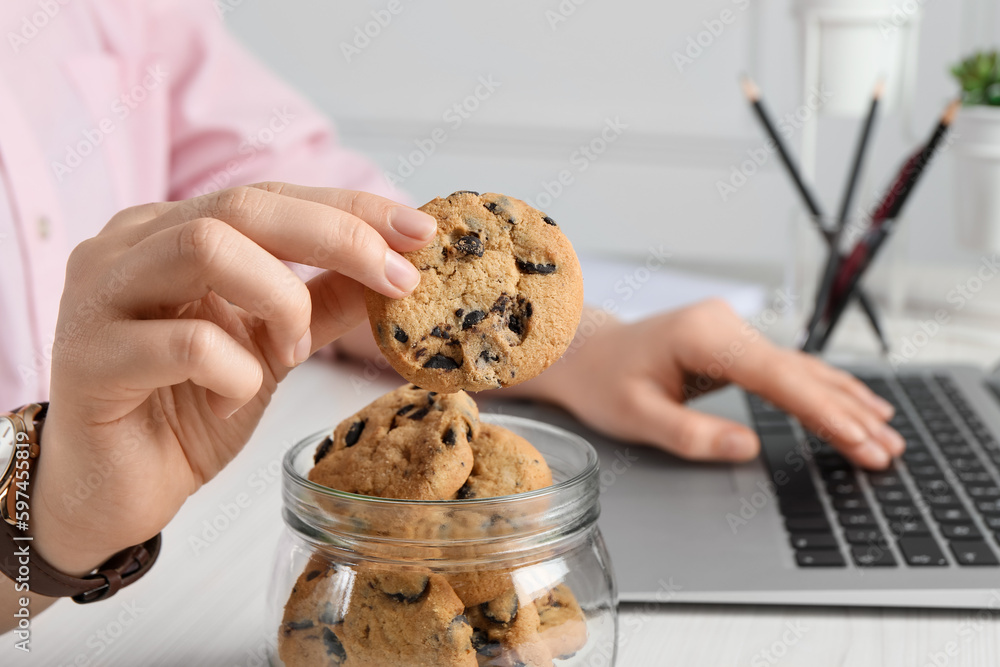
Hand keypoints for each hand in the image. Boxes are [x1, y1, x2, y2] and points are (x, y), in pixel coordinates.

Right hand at [32, 183, 435, 575]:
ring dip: (280, 301)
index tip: (420, 233)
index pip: (273, 194)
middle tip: (398, 279)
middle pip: (242, 205)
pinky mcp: (89, 358)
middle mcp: (130, 245)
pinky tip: (230, 400)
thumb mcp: (272, 347)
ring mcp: (99, 295)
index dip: (351, 209)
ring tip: (291, 352)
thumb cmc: (187, 409)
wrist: (113, 491)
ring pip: (207, 247)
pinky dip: (235, 374)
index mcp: (171, 229)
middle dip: (338, 236)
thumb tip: (396, 267)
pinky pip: (187, 344)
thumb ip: (323, 302)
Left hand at [524, 300, 902, 469]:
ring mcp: (732, 329)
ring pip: (800, 368)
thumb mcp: (636, 417)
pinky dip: (821, 390)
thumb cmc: (603, 383)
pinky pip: (786, 369)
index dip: (823, 411)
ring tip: (886, 433)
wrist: (584, 354)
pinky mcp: (734, 342)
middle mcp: (724, 324)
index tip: (858, 439)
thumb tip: (747, 448)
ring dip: (843, 401)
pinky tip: (853, 403)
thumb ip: (691, 434)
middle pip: (799, 371)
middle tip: (887, 449)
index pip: (778, 377)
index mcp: (702, 335)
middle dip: (846, 412)